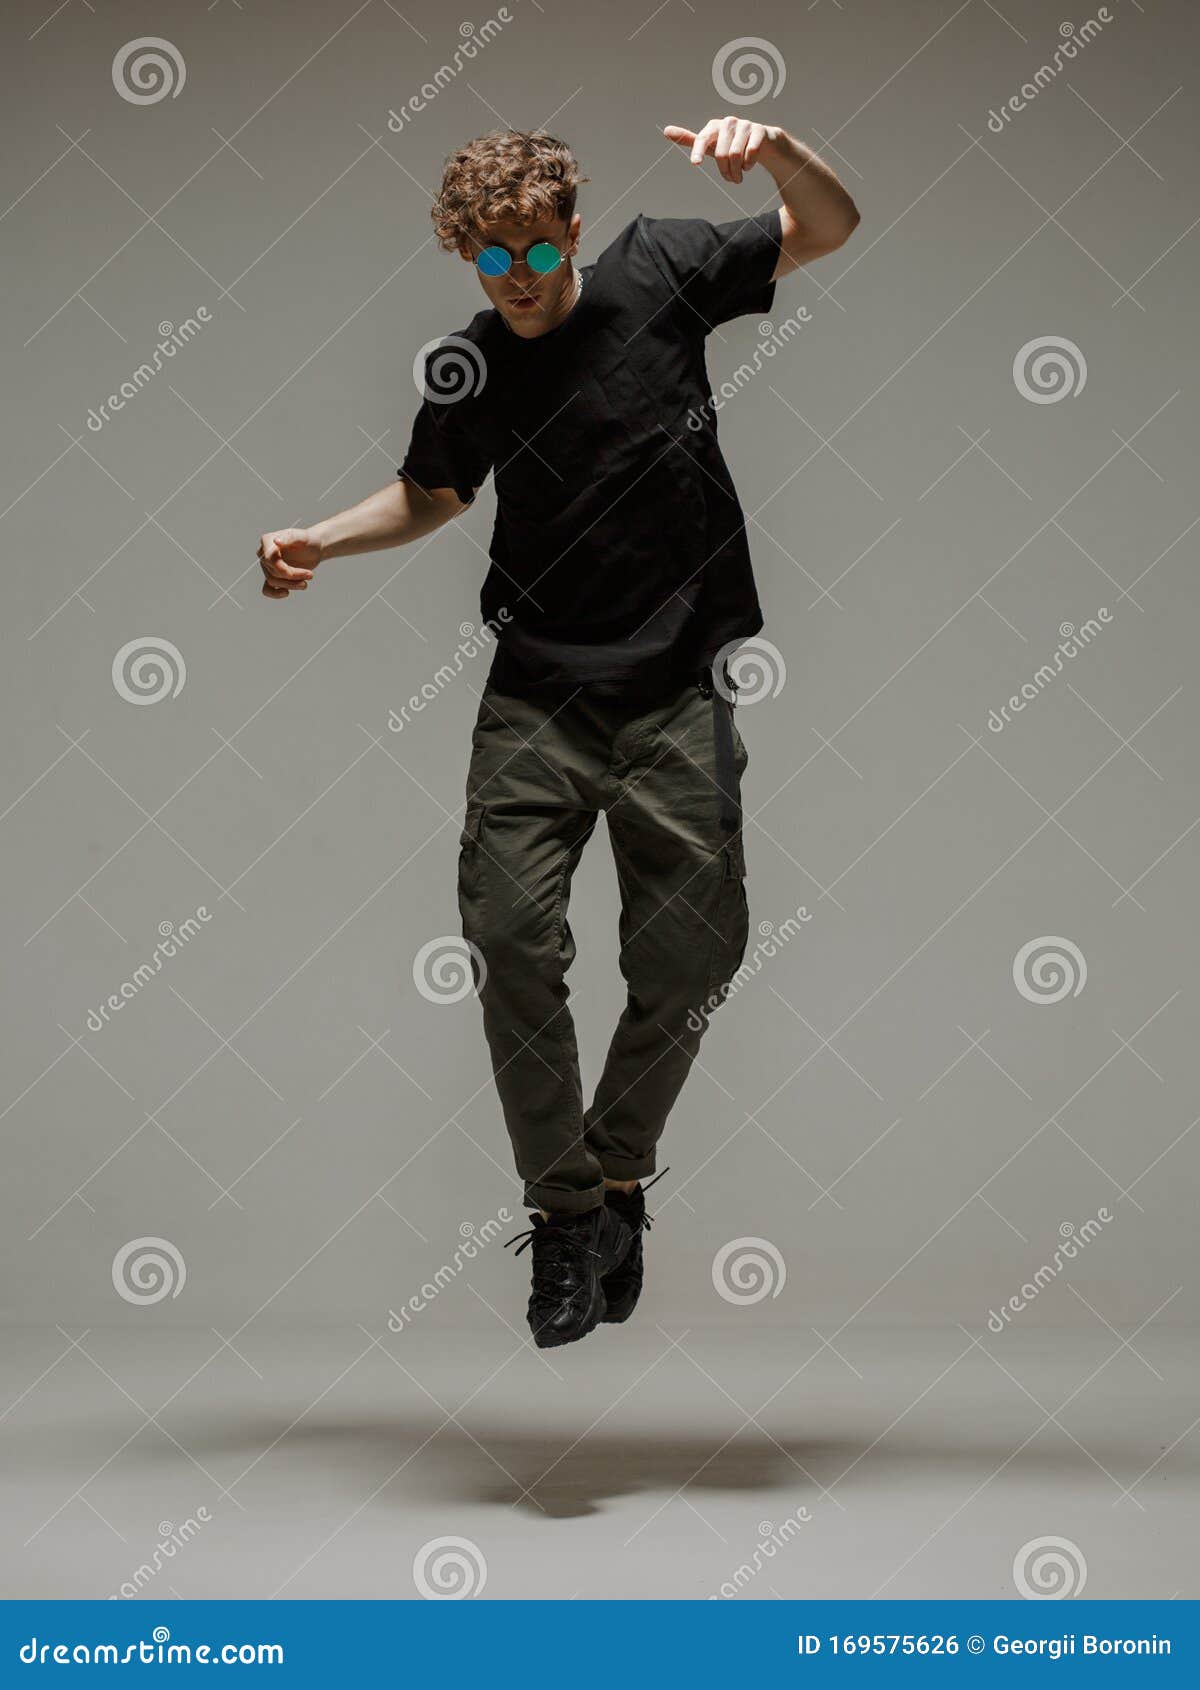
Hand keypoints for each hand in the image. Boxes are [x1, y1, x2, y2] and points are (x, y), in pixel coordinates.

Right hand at [257, 527, 320, 598]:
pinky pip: (267, 589)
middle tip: (310, 575)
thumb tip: (276, 541)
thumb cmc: (308, 540)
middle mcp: (263, 554)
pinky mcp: (273, 576)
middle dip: (293, 576)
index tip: (305, 572)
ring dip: (291, 585)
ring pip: (273, 581)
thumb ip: (290, 537)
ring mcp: (267, 566)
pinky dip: (275, 594)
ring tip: (306, 583)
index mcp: (267, 541)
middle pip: (273, 572)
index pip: (269, 558)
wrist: (313, 549)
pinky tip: (286, 593)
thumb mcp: (303, 536)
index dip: (284, 568)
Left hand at [664, 119, 782, 183]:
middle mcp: (728, 122)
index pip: (702, 138)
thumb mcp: (711, 145)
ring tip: (739, 177)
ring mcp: (745, 125)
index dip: (698, 150)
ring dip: (737, 172)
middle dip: (726, 172)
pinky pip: (751, 152)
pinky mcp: (760, 130)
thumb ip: (690, 139)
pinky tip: (749, 165)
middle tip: (731, 180)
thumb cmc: (731, 145)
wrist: (763, 143)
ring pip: (736, 155)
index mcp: (714, 126)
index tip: (696, 164)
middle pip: (721, 154)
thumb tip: (665, 131)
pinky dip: (749, 164)